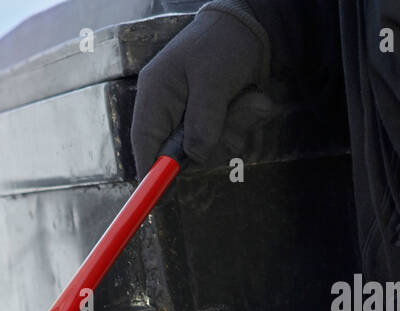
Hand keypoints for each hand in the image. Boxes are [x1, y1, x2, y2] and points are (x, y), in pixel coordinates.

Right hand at [130, 0, 275, 172]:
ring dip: (237, 129)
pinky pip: (228, 139)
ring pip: (211, 148)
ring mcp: (192, 116)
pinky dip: (246, 123)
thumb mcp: (213, 79)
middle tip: (237, 119)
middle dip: (215, 141)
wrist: (254, 24)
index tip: (160, 197)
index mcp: (156, 95)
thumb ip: (203, 119)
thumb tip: (196, 156)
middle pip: (182, 153)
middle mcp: (171, 109)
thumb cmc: (225, 43)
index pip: (145, 142)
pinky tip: (255, 100)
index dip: (150, 172)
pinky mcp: (214, 119)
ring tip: (253, 99)